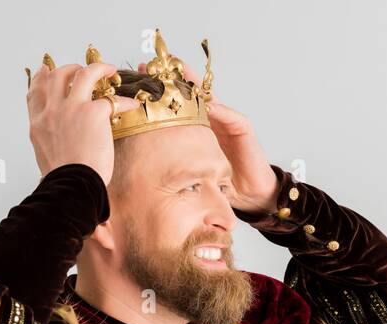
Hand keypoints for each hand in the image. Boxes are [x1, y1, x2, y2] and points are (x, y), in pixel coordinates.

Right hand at [26, 59, 141, 181]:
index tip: (45, 70)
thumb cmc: (64, 180)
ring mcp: (72, 109)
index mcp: (38, 124)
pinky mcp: (93, 113)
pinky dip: (124, 101)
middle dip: (70, 69)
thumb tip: (57, 139)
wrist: (72, 186)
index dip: (40, 78)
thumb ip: (48, 140)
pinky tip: (132, 104)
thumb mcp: (45, 155)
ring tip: (109, 70)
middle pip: (58, 76)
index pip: (35, 93)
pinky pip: (112, 100)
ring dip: (98, 68)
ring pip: (83, 74)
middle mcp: (52, 111)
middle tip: (82, 70)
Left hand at [145, 59, 278, 212]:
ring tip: (181, 74)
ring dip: (197, 85)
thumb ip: (171, 158)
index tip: (141, 75)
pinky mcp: (242, 129)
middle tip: (155, 66)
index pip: (178, 102)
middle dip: (175, 77)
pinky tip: (209, 105)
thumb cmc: (219, 181)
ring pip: (211, 97)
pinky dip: (221, 110)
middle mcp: (211, 119)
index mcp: (197, 126)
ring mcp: (227, 121)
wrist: (247, 193)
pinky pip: (231, 116)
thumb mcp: (189, 168)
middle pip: (192, 93)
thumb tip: (139, 155)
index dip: (161, 89)